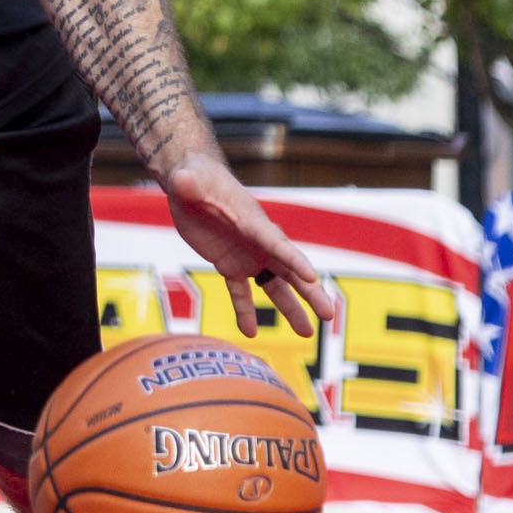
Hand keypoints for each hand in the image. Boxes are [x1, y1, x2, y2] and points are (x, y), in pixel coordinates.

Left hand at [159, 154, 338, 338]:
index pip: (276, 243)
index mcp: (252, 222)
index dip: (294, 260)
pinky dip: (244, 311)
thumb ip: (188, 185)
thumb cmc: (192, 179)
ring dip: (290, 309)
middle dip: (310, 292)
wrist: (190, 185)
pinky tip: (248, 333)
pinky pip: (240, 292)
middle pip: (290, 270)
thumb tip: (183, 181)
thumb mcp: (187, 182)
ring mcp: (247, 255)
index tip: (312, 277)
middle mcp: (258, 242)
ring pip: (274, 286)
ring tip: (307, 334)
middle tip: (329, 315)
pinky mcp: (230, 265)